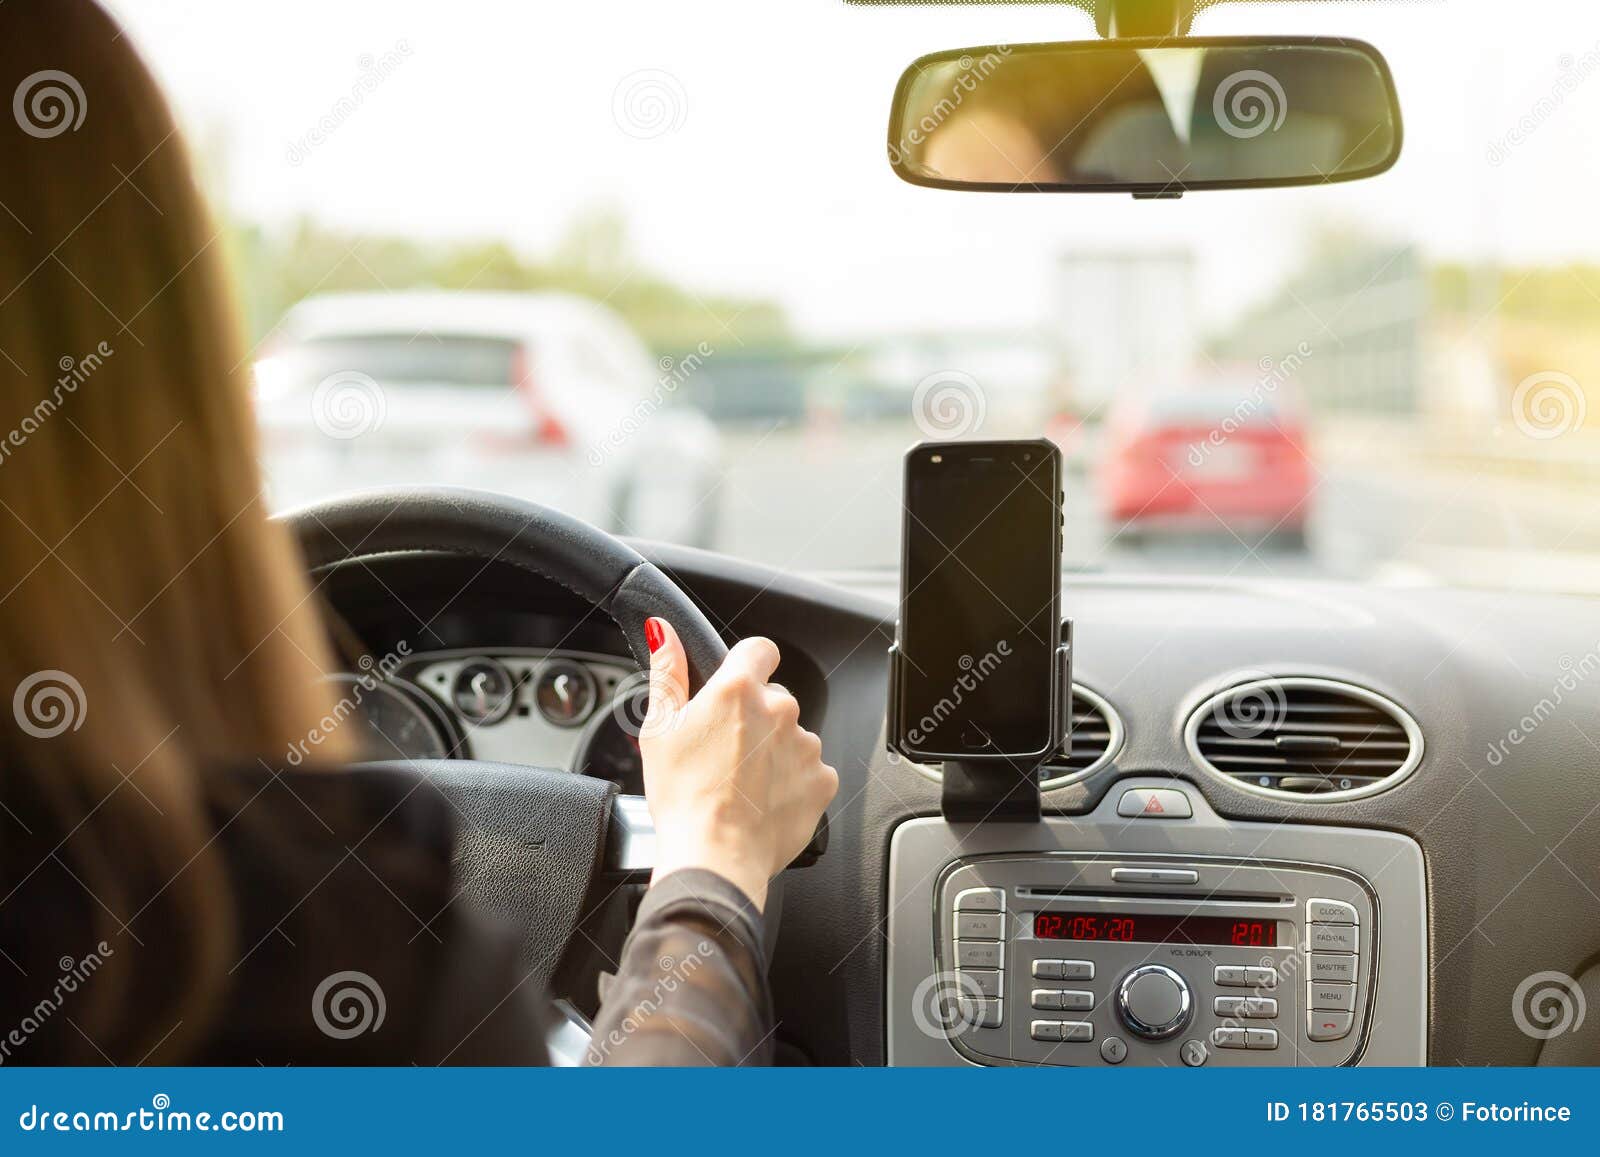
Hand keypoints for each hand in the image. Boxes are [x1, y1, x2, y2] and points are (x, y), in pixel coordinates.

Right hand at [638, 617, 837, 910]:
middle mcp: (780, 709)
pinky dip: (791, 782)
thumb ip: (668, 673)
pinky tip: (763, 800)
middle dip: (754, 718)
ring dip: (773, 751)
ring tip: (742, 784)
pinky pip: (809, 771)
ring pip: (792, 736)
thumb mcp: (659, 729)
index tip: (737, 685)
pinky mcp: (822, 779)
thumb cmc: (683, 796)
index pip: (759, 649)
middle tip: (725, 752)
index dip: (747, 664)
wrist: (715, 856)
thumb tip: (663, 631)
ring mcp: (806, 745)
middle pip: (774, 698)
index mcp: (738, 690)